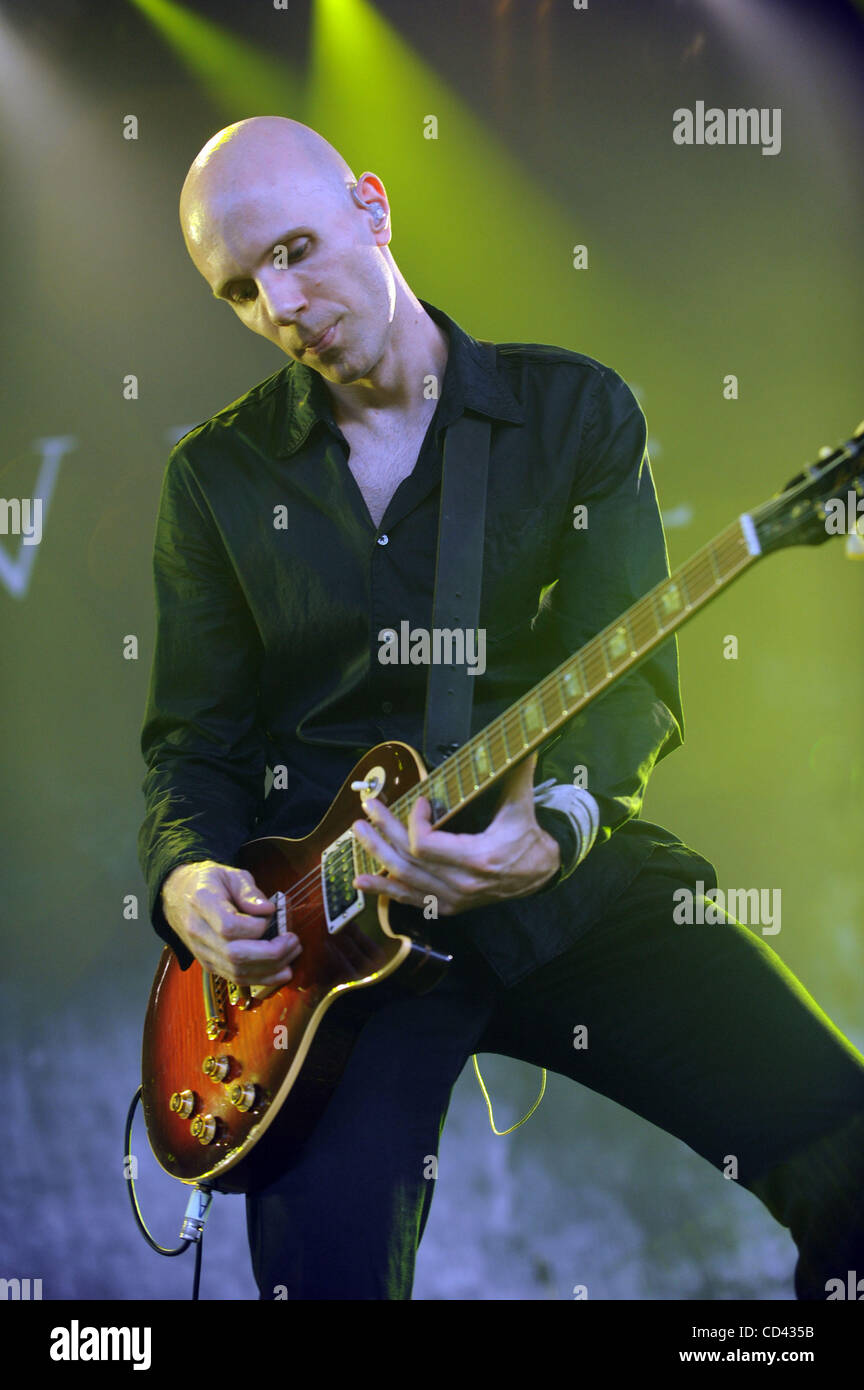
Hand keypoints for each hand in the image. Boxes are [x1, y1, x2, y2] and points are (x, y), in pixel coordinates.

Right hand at [161, 859, 302, 986]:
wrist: (178, 895)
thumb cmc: (209, 881)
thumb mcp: (230, 874)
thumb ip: (249, 891)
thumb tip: (267, 910)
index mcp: (202, 903)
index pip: (229, 926)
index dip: (256, 927)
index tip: (270, 916)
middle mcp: (198, 932)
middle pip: (235, 955)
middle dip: (271, 953)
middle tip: (293, 941)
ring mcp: (202, 952)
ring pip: (237, 971)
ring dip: (271, 969)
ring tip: (292, 954)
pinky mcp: (209, 964)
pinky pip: (236, 978)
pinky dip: (262, 978)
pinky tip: (281, 971)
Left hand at [351, 752, 560, 916]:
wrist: (538, 874)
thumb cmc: (526, 838)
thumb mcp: (521, 806)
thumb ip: (517, 775)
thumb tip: (524, 746)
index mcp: (477, 858)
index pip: (425, 845)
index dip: (413, 822)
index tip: (419, 801)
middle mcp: (461, 884)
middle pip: (407, 859)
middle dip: (383, 831)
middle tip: (368, 809)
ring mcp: (453, 898)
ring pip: (403, 878)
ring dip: (377, 854)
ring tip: (358, 833)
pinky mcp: (448, 905)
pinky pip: (410, 898)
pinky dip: (385, 890)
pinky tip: (363, 881)